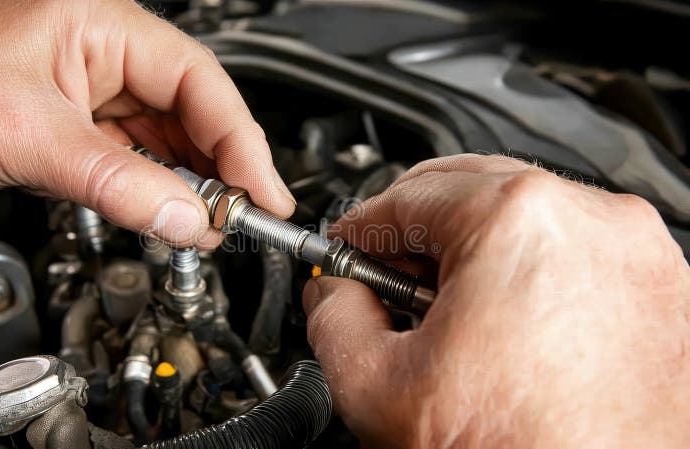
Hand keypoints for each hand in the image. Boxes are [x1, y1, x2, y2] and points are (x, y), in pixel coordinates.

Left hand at [0, 0, 294, 246]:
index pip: (198, 81)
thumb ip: (119, 184)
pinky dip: (155, 190)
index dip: (240, 139)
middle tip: (241, 218)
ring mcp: (92, 89)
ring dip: (190, 185)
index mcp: (101, 25)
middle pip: (191, 111)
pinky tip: (170, 214)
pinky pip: (134, 157)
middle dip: (218, 168)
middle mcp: (104, 52)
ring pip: (166, 139)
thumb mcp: (31, 138)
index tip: (263, 190)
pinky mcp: (78, 124)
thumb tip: (188, 219)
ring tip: (208, 225)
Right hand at [303, 154, 689, 447]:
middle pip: (472, 190)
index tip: (351, 250)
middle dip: (419, 234)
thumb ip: (334, 315)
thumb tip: (334, 292)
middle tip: (390, 283)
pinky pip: (577, 253)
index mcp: (518, 220)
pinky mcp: (664, 291)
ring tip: (453, 318)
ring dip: (477, 253)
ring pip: (527, 217)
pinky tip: (508, 330)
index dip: (363, 228)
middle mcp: (593, 221)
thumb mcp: (378, 387)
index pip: (409, 195)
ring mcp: (639, 255)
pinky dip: (533, 275)